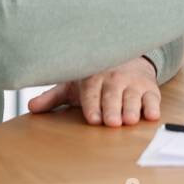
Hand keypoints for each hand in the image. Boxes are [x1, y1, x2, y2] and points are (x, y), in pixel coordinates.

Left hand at [26, 56, 160, 125]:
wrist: (128, 60)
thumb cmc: (96, 78)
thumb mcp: (74, 85)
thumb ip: (54, 97)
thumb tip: (31, 106)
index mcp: (93, 78)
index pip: (92, 92)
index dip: (92, 105)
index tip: (93, 119)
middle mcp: (114, 78)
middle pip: (112, 95)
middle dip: (112, 109)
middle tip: (112, 123)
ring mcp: (133, 83)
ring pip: (133, 96)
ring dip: (132, 108)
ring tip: (130, 120)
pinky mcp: (149, 88)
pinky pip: (152, 97)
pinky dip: (153, 106)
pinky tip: (152, 115)